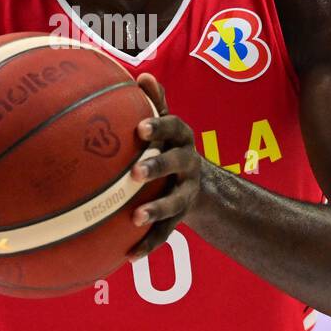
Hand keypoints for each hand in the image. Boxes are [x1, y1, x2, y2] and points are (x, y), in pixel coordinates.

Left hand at [124, 73, 202, 260]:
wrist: (202, 183)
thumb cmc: (169, 145)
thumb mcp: (167, 124)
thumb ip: (156, 102)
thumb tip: (142, 74)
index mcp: (182, 138)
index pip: (173, 127)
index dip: (159, 127)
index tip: (140, 128)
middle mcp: (189, 164)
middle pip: (176, 163)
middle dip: (157, 167)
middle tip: (134, 173)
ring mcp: (186, 192)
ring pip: (174, 202)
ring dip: (156, 210)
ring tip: (135, 218)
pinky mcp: (181, 217)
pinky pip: (165, 233)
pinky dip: (148, 244)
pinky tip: (128, 256)